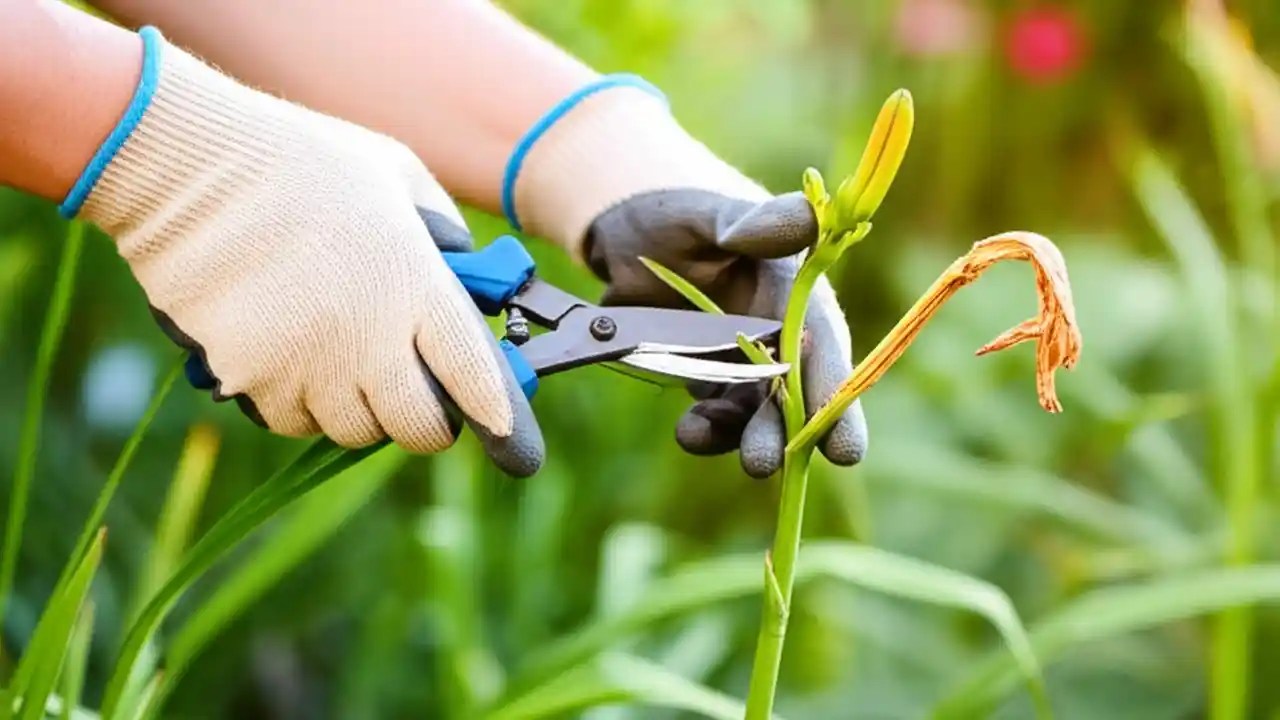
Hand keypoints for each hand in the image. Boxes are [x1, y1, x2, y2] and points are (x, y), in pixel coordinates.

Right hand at [64, 28, 542, 475]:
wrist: (186, 163)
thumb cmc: (302, 161)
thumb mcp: (397, 175)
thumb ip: (443, 236)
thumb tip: (471, 286)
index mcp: (417, 285)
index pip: (477, 380)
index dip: (501, 421)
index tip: (512, 446)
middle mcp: (371, 337)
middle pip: (419, 429)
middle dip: (423, 419)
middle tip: (412, 390)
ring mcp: (309, 363)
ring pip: (353, 430)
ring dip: (356, 408)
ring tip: (337, 350)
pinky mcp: (250, 377)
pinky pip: (290, 419)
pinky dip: (297, 402)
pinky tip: (287, 350)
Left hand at [507, 78, 866, 476]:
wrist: (630, 229)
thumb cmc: (680, 210)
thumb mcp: (710, 212)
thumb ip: (753, 224)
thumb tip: (808, 215)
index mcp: (798, 294)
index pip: (826, 351)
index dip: (836, 399)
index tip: (844, 450)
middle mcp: (781, 335)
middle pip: (797, 396)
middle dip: (784, 434)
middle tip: (764, 463)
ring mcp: (745, 363)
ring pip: (755, 413)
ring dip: (741, 437)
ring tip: (699, 440)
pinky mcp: (709, 379)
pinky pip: (716, 414)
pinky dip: (705, 429)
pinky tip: (688, 432)